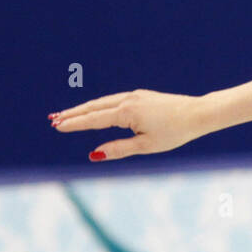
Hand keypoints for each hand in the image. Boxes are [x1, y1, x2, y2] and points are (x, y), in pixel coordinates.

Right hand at [50, 89, 210, 160]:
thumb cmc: (175, 132)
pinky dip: (100, 105)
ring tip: (67, 115)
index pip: (94, 119)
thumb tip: (95, 155)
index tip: (57, 126)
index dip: (75, 123)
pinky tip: (94, 110)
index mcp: (127, 113)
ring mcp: (135, 96)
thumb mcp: (146, 145)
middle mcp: (128, 100)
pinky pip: (114, 100)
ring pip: (103, 102)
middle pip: (94, 107)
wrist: (198, 113)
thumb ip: (119, 149)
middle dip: (74, 114)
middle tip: (53, 120)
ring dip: (85, 109)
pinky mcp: (142, 96)